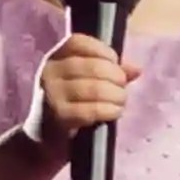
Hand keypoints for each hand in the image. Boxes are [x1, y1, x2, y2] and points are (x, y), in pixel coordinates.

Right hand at [23, 34, 140, 160]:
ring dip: (115, 95)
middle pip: (91, 66)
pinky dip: (109, 110)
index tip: (115, 63)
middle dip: (115, 76)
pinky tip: (115, 112)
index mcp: (55, 57)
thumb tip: (136, 68)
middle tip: (122, 87)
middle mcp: (50, 72)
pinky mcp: (59, 117)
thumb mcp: (84, 81)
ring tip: (121, 101)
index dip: (103, 50)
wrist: (42, 137)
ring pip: (93, 88)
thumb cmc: (69, 103)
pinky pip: (90, 110)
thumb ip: (109, 71)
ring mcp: (52, 94)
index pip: (78, 43)